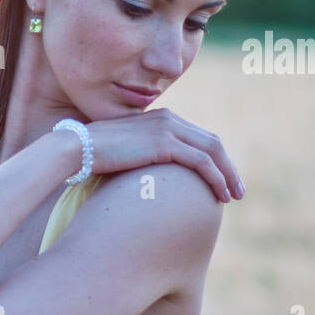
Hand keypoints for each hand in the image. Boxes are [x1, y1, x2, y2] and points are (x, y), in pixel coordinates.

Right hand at [82, 108, 244, 202]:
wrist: (78, 147)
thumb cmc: (94, 155)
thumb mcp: (125, 151)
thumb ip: (142, 155)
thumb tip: (149, 176)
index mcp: (161, 118)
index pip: (199, 137)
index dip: (215, 158)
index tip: (221, 178)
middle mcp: (169, 119)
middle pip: (212, 142)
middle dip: (228, 167)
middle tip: (236, 189)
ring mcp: (169, 130)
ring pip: (212, 152)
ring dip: (227, 175)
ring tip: (233, 196)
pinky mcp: (165, 144)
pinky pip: (202, 162)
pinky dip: (216, 178)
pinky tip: (220, 195)